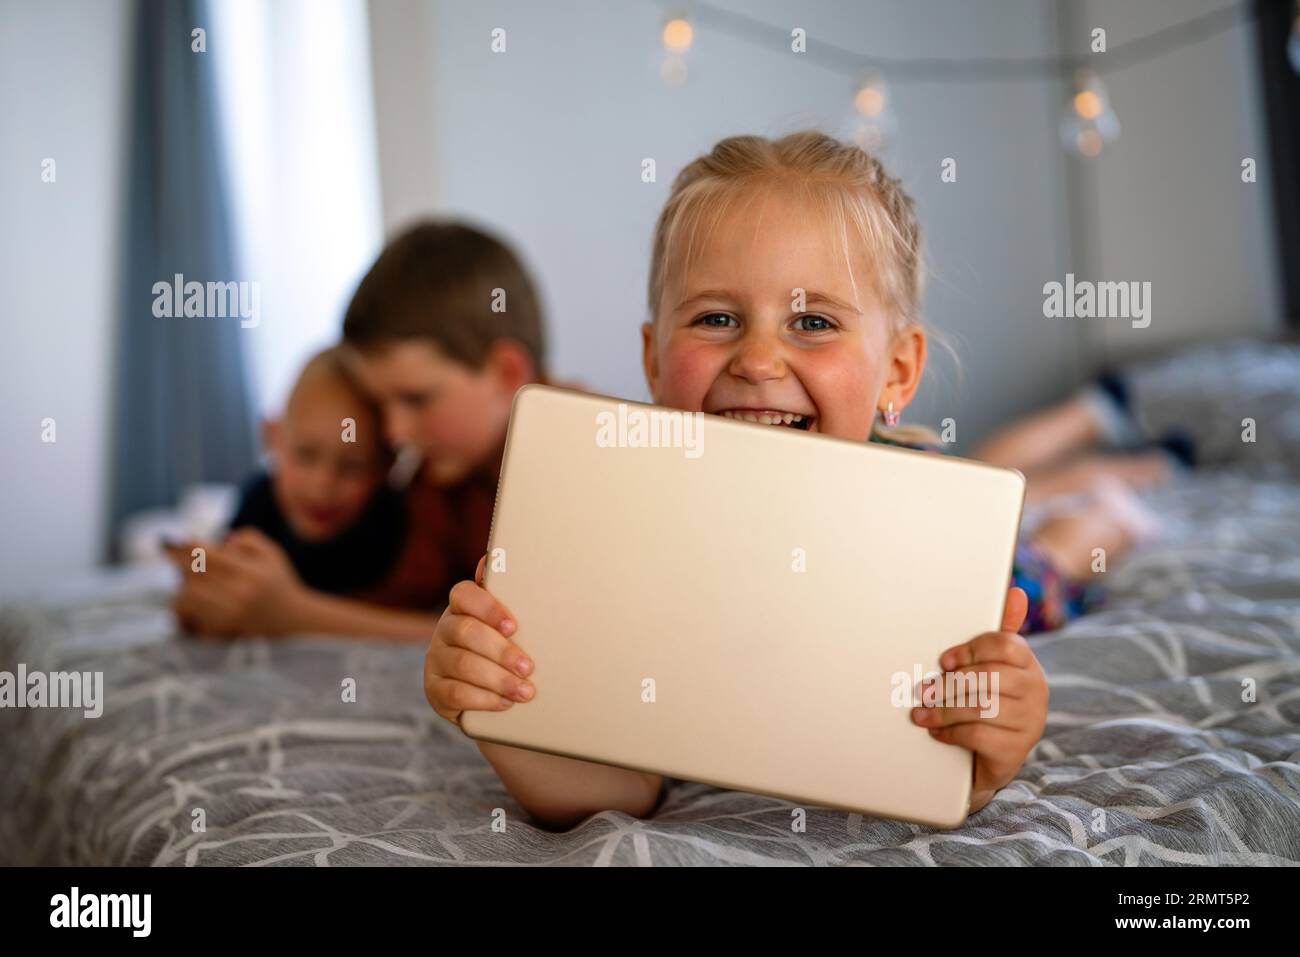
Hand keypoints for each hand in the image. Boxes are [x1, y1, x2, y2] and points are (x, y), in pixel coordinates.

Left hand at [169, 528, 305, 636]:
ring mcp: (229, 614)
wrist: (294, 622)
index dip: (189, 545)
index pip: (210, 555)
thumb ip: (249, 538)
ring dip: (183, 584)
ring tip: (188, 580)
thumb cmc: (279, 584)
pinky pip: (188, 615)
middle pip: (193, 573)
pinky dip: (183, 606)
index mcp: (251, 573)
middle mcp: (239, 594)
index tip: (179, 540)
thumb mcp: (273, 554)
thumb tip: (221, 539)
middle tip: (172, 555)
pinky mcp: (221, 630)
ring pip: (186, 594)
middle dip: (180, 562)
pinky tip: (190, 600)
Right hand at [425, 555, 534, 724]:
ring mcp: (436, 660)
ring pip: (462, 664)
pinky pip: (455, 693)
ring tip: (525, 691)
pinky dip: (484, 699)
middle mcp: (444, 631)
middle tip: (528, 667)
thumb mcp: (509, 626)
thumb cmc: (504, 651)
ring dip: (498, 678)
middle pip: (466, 632)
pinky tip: (505, 702)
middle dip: (501, 650)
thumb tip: (493, 559)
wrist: (490, 695)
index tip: (514, 625)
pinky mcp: (435, 691)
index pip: (464, 595)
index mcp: (462, 608)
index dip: (488, 608)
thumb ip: (509, 597)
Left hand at [909, 587, 1047, 814]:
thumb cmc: (984, 699)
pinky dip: (952, 733)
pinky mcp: (1017, 750)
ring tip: (920, 713)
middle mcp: (1036, 690)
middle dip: (950, 685)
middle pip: (990, 677)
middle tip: (922, 691)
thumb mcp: (987, 666)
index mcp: (1027, 663)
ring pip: (982, 708)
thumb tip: (1015, 592)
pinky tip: (936, 732)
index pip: (1005, 645)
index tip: (943, 662)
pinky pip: (981, 737)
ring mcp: (1031, 722)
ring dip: (944, 710)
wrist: (989, 755)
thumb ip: (995, 634)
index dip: (970, 651)